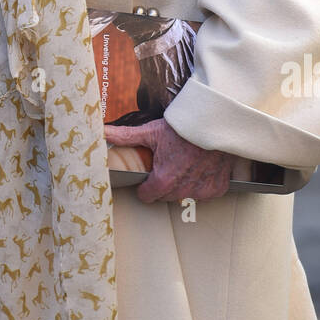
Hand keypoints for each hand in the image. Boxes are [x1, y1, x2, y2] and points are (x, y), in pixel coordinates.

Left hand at [105, 118, 232, 202]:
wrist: (216, 123)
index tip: (149, 173)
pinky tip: (201, 166)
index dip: (144, 184)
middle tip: (168, 163)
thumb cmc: (183, 127)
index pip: (146, 196)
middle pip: (165, 196)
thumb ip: (126, 137)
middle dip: (163, 183)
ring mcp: (202, 191)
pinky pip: (205, 192)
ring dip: (183, 184)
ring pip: (184, 195)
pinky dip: (202, 182)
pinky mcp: (217, 188)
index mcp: (164, 181)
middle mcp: (183, 191)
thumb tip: (102, 133)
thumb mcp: (152, 131)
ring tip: (185, 163)